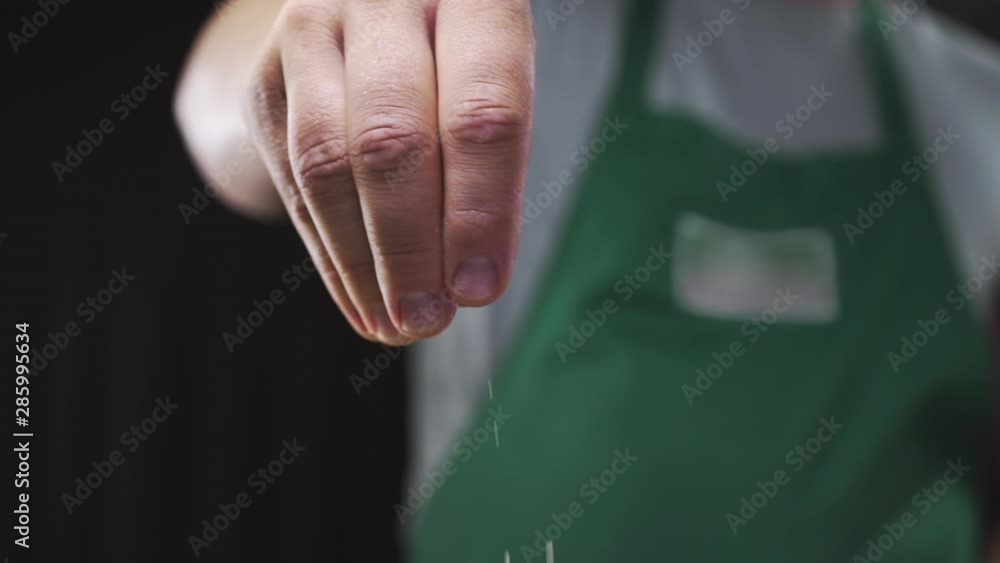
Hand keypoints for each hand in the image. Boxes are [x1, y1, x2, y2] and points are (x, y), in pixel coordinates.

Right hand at [243, 0, 534, 343]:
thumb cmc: (459, 55)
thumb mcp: (499, 79)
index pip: (480, 113)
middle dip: (409, 248)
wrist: (366, 4)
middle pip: (390, 140)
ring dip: (362, 262)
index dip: (480, 211)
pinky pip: (293, 180)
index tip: (479, 289)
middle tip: (430, 320)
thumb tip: (469, 283)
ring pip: (327, 163)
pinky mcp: (266, 77)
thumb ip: (492, 163)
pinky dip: (331, 254)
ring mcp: (311, 29)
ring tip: (396, 326)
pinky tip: (362, 302)